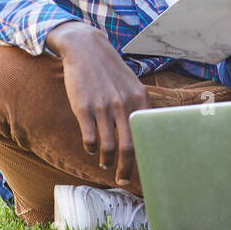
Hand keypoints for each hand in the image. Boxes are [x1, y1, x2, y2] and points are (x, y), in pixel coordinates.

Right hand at [46, 21, 150, 186]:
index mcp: (140, 99)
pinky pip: (90, 137)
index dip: (145, 155)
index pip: (147, 135)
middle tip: (123, 180)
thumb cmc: (110, 71)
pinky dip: (91, 148)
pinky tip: (92, 149)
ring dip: (107, 160)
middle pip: (129, 146)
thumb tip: (145, 131)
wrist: (86, 49)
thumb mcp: (132, 85)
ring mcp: (103, 107)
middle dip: (126, 168)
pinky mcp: (84, 108)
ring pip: (108, 146)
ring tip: (105, 163)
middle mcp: (124, 104)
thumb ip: (138, 106)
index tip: (144, 169)